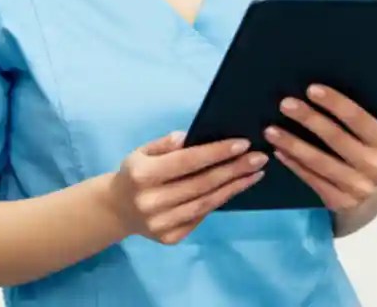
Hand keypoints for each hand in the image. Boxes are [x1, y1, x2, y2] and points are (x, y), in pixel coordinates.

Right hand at [108, 132, 266, 244]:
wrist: (117, 209)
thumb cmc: (135, 173)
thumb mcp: (142, 151)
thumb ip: (166, 144)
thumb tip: (192, 138)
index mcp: (142, 175)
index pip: (186, 162)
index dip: (216, 153)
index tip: (242, 144)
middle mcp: (151, 201)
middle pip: (201, 184)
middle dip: (234, 169)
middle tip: (259, 158)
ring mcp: (161, 223)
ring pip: (206, 203)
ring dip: (234, 187)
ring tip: (255, 174)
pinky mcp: (170, 238)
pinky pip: (201, 217)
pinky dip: (220, 201)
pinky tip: (235, 188)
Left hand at [264, 84, 376, 211]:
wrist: (373, 199)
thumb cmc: (363, 154)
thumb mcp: (368, 139)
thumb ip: (350, 121)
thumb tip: (312, 92)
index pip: (358, 118)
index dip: (335, 103)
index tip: (311, 89)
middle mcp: (374, 165)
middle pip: (336, 139)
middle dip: (309, 119)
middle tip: (285, 104)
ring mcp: (358, 187)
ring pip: (320, 162)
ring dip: (293, 144)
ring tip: (270, 130)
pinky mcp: (341, 203)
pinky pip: (312, 180)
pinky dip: (293, 164)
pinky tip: (278, 151)